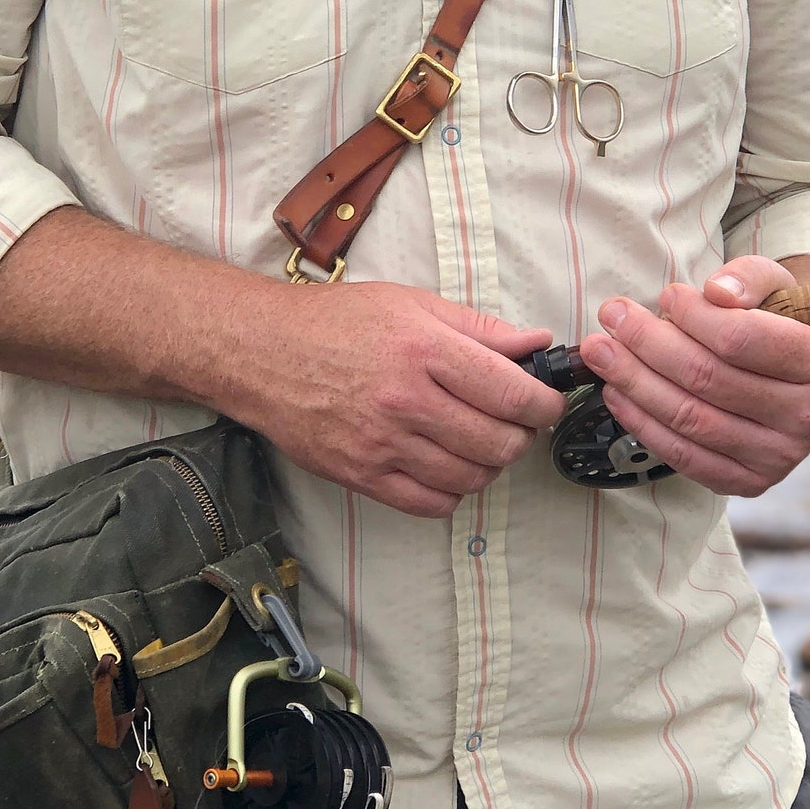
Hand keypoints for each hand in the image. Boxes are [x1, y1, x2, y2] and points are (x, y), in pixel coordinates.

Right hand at [233, 283, 561, 518]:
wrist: (263, 352)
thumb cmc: (336, 322)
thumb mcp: (412, 304)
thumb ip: (479, 328)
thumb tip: (536, 343)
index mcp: (424, 350)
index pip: (511, 393)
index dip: (543, 404)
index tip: (545, 403)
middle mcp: (405, 400)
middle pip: (497, 442)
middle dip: (520, 436)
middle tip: (514, 423)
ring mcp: (381, 443)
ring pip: (469, 477)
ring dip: (489, 466)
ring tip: (480, 443)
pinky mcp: (360, 475)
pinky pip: (430, 504)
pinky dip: (452, 492)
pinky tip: (447, 467)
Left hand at [576, 256, 809, 497]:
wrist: (796, 380)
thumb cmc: (778, 323)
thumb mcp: (775, 286)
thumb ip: (748, 278)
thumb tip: (715, 292)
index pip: (740, 339)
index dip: (692, 316)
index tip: (664, 295)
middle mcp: (806, 415)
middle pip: (707, 379)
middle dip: (647, 344)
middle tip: (611, 316)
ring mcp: (779, 456)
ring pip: (690, 418)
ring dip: (634, 382)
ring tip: (600, 352)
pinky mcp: (749, 482)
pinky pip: (684, 456)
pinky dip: (642, 424)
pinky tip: (616, 394)